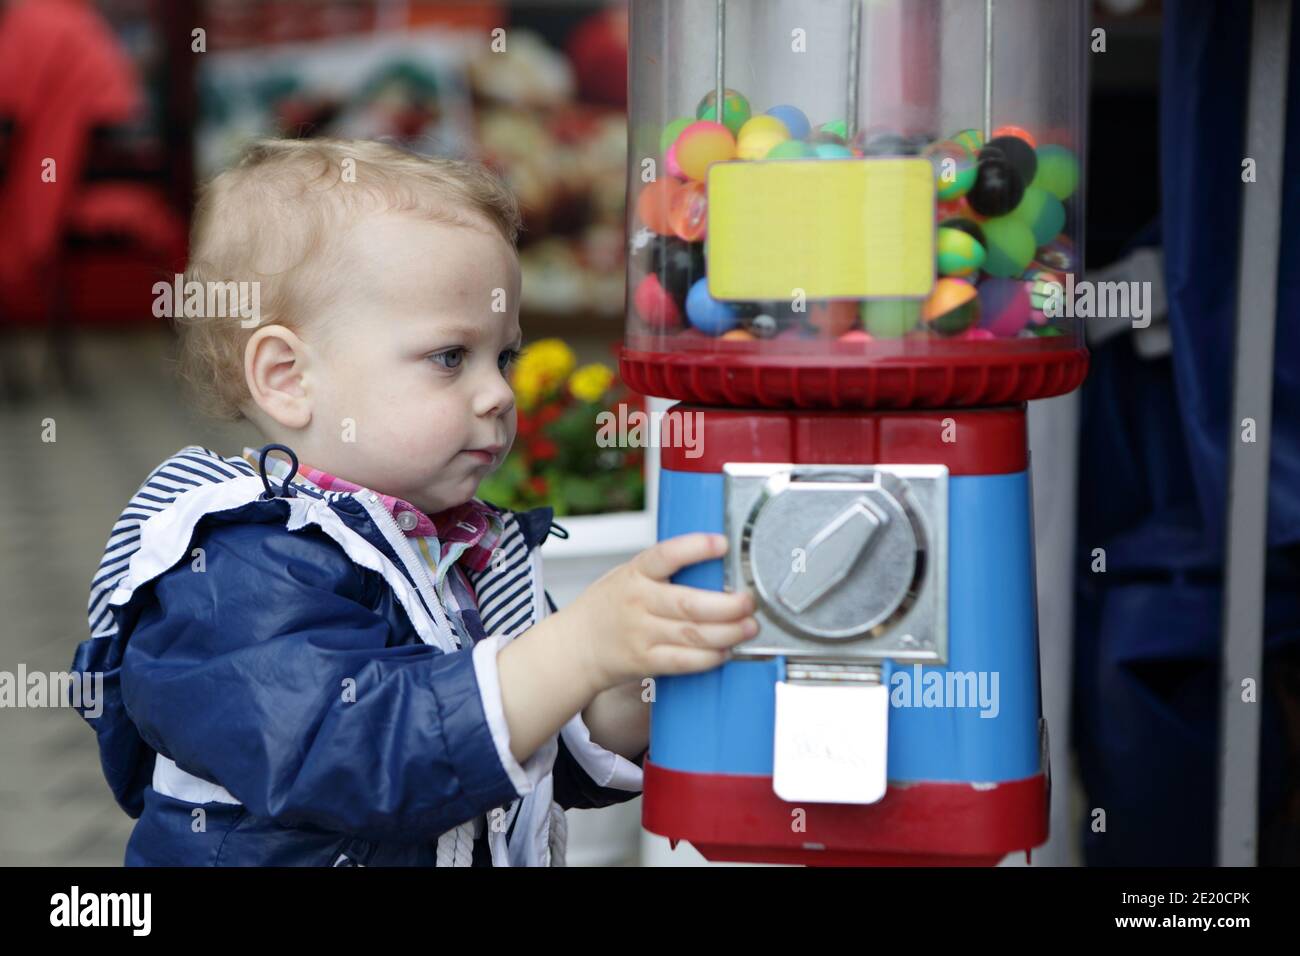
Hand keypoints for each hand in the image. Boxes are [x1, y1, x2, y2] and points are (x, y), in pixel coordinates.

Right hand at [561, 533, 757, 692]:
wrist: (575, 646)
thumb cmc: (609, 606)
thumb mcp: (628, 575)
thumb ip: (664, 571)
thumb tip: (716, 565)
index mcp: (635, 573)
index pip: (666, 555)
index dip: (695, 548)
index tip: (722, 543)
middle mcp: (638, 602)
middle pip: (690, 604)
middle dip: (728, 605)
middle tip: (749, 602)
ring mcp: (641, 634)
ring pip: (693, 634)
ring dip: (728, 632)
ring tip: (749, 627)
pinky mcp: (645, 661)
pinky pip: (683, 662)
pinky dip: (709, 658)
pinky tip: (726, 651)